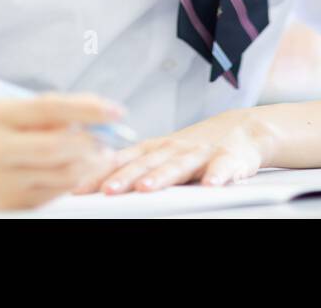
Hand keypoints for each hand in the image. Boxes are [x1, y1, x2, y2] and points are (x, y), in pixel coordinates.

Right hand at [0, 92, 126, 209]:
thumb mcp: (12, 111)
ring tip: (99, 151)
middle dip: (91, 141)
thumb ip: (49, 109)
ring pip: (64, 172)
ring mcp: (5, 180)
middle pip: (56, 146)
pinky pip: (60, 190)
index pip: (48, 109)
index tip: (116, 110)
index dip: (86, 109)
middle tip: (111, 136)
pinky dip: (78, 177)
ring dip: (90, 161)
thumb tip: (97, 110)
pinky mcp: (17, 203)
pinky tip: (82, 167)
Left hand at [74, 108, 274, 194]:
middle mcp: (173, 149)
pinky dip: (217, 175)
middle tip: (106, 191)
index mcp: (154, 149)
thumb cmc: (194, 148)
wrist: (242, 130)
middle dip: (125, 177)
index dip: (99, 173)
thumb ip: (134, 166)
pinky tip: (210, 185)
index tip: (78, 189)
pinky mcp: (229, 159)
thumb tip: (94, 184)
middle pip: (146, 163)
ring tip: (147, 188)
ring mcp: (200, 153)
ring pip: (179, 165)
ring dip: (163, 176)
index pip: (120, 161)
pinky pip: (223, 168)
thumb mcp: (161, 154)